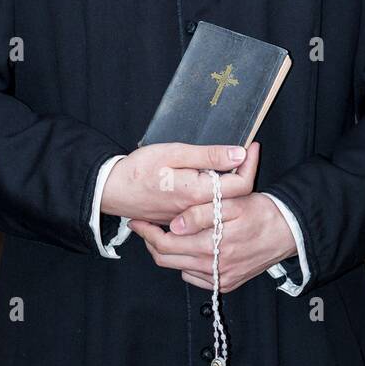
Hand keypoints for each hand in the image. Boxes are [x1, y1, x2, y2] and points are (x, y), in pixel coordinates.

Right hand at [101, 141, 259, 225]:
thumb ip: (208, 156)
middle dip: (243, 172)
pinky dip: (214, 193)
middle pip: (236, 196)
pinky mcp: (184, 219)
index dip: (251, 164)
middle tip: (242, 151)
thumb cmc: (139, 170)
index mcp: (198, 192)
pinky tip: (209, 177)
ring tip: (227, 162)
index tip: (252, 146)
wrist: (112, 191)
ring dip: (230, 184)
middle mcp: (198, 210)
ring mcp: (191, 218)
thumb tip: (239, 154)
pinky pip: (208, 209)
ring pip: (222, 203)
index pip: (241, 185)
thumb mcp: (174, 153)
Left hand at [128, 181, 297, 293]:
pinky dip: (185, 264)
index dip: (148, 232)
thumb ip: (202, 213)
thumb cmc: (260, 212)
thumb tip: (175, 225)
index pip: (167, 244)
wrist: (287, 232)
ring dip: (166, 253)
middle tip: (142, 226)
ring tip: (162, 234)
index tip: (138, 220)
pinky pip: (194, 277)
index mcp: (214, 244)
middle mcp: (215, 267)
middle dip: (150, 242)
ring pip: (178, 269)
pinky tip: (188, 248)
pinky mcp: (226, 284)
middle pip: (167, 259)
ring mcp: (221, 278)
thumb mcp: (233, 203)